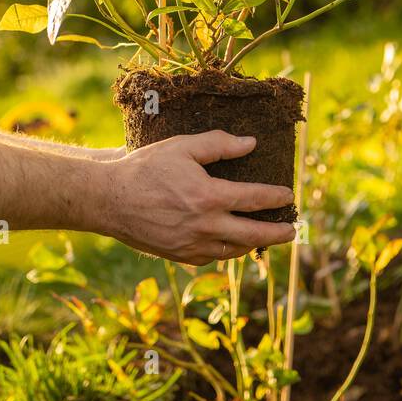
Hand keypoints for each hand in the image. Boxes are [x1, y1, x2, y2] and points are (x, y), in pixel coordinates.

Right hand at [95, 130, 296, 264]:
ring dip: (254, 244)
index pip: (255, 199)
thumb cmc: (145, 168)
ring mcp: (193, 245)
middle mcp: (205, 226)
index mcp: (209, 197)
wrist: (109, 200)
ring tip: (265, 237)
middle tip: (292, 231)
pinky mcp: (180, 256)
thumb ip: (220, 145)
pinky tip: (232, 242)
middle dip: (278, 233)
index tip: (289, 196)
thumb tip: (251, 144)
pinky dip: (227, 250)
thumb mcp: (182, 147)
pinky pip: (213, 256)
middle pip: (254, 234)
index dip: (276, 198)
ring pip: (235, 250)